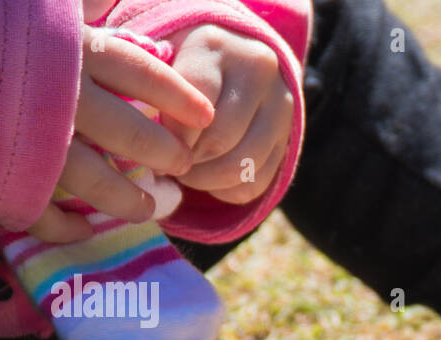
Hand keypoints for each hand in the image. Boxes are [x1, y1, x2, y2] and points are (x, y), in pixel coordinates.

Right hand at [28, 26, 215, 241]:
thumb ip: (74, 5)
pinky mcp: (1, 174)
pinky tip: (84, 231)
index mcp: (69, 50)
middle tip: (181, 166)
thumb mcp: (30, 8)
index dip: (177, 95)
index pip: (140, 73)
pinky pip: (42, 211)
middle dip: (162, 152)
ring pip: (95, 178)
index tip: (204, 115)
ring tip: (149, 208)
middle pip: (129, 131)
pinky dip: (64, 227)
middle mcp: (59, 96)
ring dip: (126, 198)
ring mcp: (31, 139)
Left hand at [162, 24, 294, 204]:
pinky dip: (227, 192)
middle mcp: (258, 71)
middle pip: (221, 139)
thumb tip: (152, 150)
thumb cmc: (179, 66)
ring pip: (242, 167)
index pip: (196, 102)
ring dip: (206, 181)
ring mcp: (280, 107)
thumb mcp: (162, 63)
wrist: (231, 59)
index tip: (155, 141)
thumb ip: (155, 96)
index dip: (173, 133)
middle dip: (187, 160)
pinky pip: (255, 184)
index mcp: (216, 46)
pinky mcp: (288, 141)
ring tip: (186, 173)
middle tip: (168, 162)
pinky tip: (210, 179)